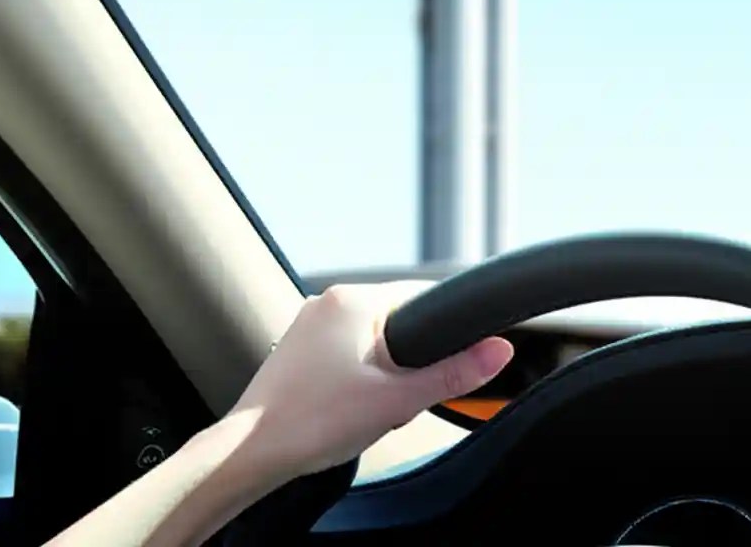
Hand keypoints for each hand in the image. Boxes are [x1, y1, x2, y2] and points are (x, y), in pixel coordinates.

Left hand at [226, 281, 513, 480]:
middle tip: (392, 398)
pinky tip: (344, 408)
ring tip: (362, 408)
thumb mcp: (398, 400)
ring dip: (381, 374)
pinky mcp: (297, 349)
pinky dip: (356, 380)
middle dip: (406, 364)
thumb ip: (454, 374)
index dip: (440, 335)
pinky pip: (345, 354)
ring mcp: (308, 325)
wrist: (252, 453)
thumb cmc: (313, 422)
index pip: (421, 297)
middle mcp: (327, 302)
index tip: (440, 367)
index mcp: (353, 300)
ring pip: (371, 342)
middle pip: (397, 323)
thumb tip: (499, 351)